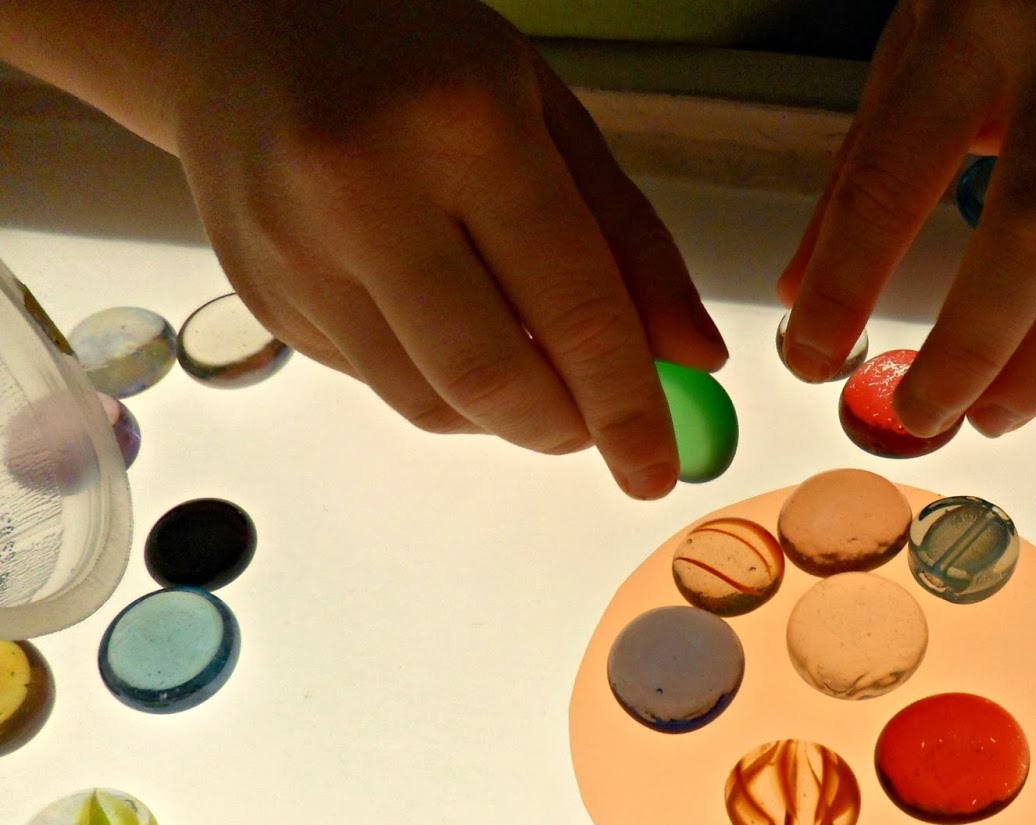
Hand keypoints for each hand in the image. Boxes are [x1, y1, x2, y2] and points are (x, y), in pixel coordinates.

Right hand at [169, 0, 725, 496]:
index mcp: (463, 128)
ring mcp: (298, 253)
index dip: (626, 406)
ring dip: (507, 416)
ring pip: (432, 402)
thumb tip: (694, 358)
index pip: (570, 306)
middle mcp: (364, 192)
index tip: (659, 469)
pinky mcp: (265, 300)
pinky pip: (381, 385)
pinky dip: (444, 389)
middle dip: (567, 428)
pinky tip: (458, 331)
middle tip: (604, 431)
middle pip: (492, 378)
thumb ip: (629, 240)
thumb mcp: (548, 113)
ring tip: (537, 368)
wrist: (241, 27)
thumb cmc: (415, 56)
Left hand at [778, 0, 1035, 436]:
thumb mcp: (916, 45)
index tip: (807, 360)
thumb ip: (863, 169)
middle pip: (1030, 235)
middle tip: (918, 413)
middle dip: (968, 348)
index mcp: (976, 25)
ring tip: (994, 414)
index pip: (894, 180)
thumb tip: (802, 296)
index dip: (846, 285)